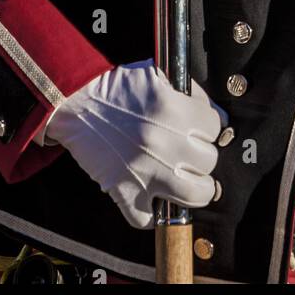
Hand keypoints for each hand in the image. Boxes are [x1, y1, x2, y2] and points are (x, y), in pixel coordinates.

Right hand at [44, 59, 228, 228]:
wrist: (77, 102)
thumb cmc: (119, 88)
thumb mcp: (159, 75)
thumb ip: (191, 94)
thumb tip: (218, 117)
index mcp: (174, 109)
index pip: (215, 127)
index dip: (208, 128)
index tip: (199, 131)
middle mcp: (164, 141)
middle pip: (209, 161)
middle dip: (201, 156)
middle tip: (190, 154)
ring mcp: (146, 170)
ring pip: (194, 195)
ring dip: (193, 189)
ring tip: (186, 181)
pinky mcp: (124, 191)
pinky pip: (149, 218)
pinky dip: (152, 213)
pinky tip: (152, 198)